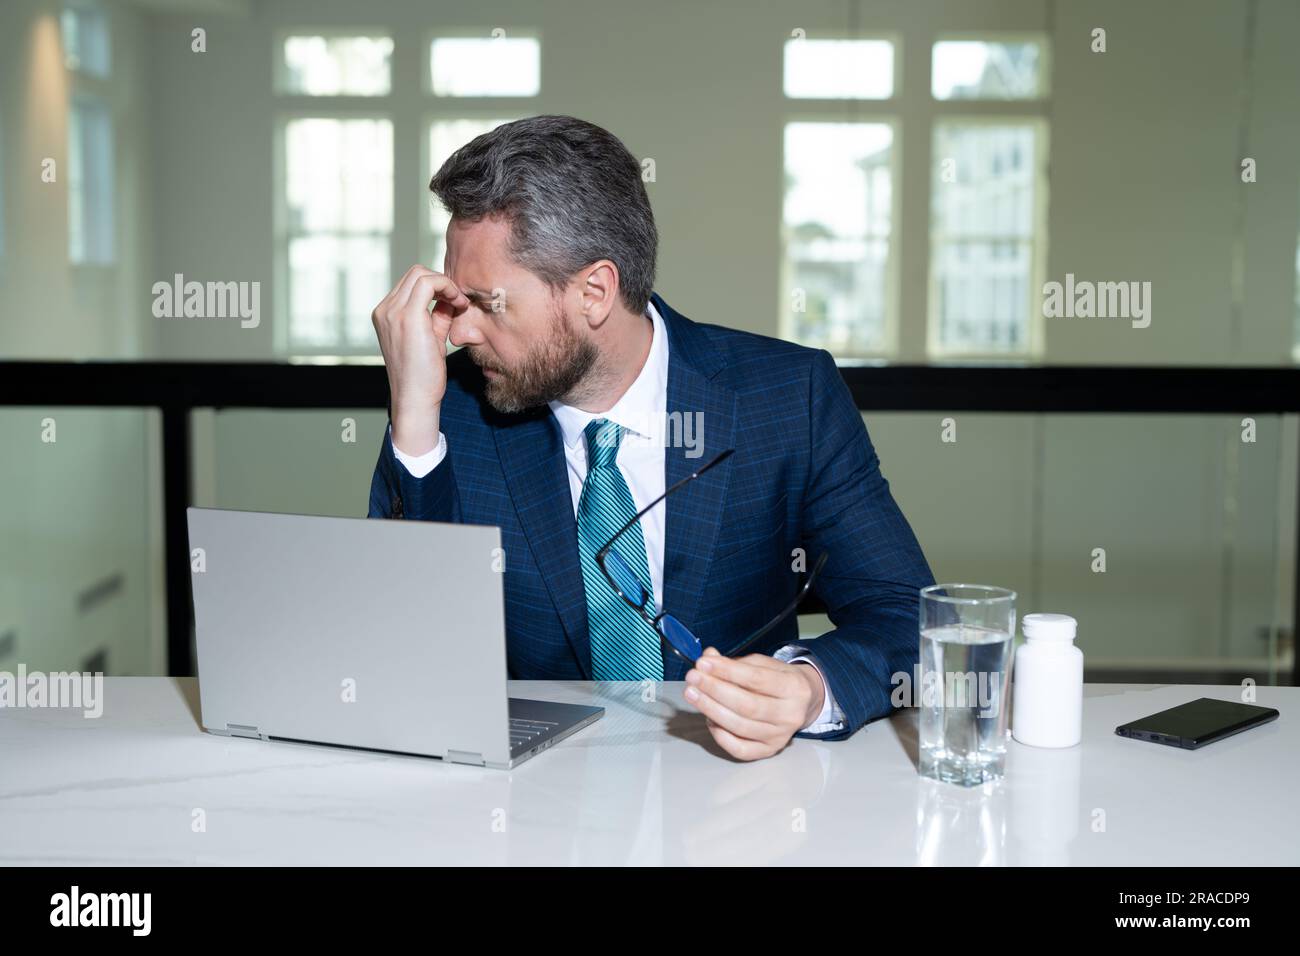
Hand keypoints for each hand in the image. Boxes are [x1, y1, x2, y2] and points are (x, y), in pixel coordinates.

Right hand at [371, 265, 470, 455]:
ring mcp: (392, 312)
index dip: (437, 286)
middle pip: (415, 273)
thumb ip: (437, 317)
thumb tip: (450, 299)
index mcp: (385, 314)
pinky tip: (460, 304)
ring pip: (421, 273)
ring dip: (446, 284)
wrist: (415, 398)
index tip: (455, 302)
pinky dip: (448, 287)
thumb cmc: (423, 375)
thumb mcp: (430, 338)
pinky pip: (428, 283)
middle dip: (442, 281)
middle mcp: (384, 310)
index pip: (411, 283)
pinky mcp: (407, 317)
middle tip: (460, 300)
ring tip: (461, 303)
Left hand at [683, 647, 825, 760]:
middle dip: (714, 690)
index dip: (727, 671)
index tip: (703, 663)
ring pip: (740, 726)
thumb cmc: (779, 680)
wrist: (804, 703)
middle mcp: (791, 715)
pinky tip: (709, 718)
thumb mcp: (763, 664)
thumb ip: (735, 663)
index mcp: (794, 687)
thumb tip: (708, 658)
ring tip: (692, 694)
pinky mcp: (769, 751)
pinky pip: (740, 749)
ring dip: (711, 709)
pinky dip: (720, 735)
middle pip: (747, 705)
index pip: (757, 679)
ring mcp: (780, 736)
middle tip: (693, 678)